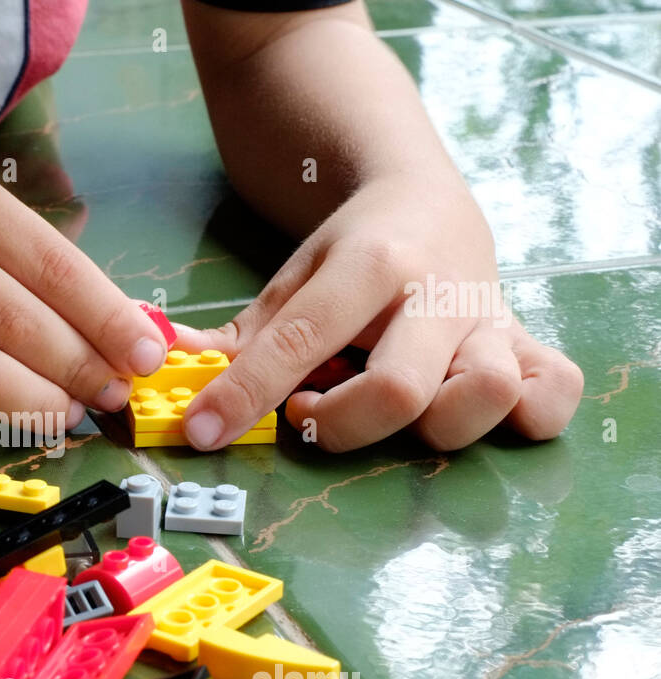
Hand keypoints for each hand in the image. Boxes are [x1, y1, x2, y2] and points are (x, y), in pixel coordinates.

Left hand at [174, 174, 583, 451]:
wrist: (427, 200)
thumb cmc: (349, 251)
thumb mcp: (290, 280)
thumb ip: (240, 335)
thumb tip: (173, 372)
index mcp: (371, 264)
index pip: (300, 340)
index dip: (245, 396)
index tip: (203, 431)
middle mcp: (438, 293)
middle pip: (399, 389)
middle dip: (340, 424)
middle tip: (308, 413)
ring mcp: (489, 320)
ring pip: (485, 397)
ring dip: (428, 426)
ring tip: (388, 411)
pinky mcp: (526, 341)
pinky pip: (551, 394)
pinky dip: (522, 418)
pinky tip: (463, 412)